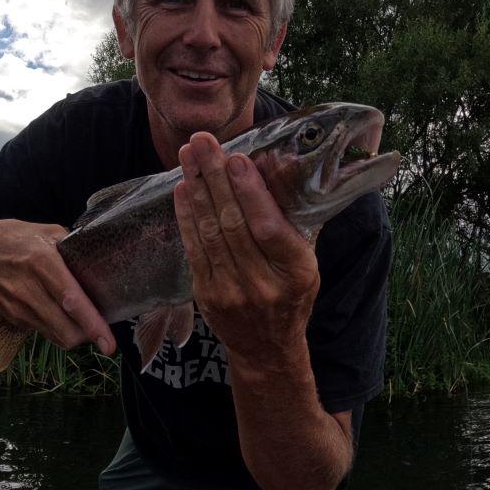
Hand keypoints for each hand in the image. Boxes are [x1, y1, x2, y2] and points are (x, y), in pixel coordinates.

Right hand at [0, 219, 114, 354]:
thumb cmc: (9, 237)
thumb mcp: (44, 231)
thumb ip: (72, 247)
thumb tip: (98, 261)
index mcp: (41, 262)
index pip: (71, 300)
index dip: (92, 324)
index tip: (108, 342)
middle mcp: (29, 290)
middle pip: (66, 330)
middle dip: (88, 335)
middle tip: (100, 327)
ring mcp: (18, 308)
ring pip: (56, 337)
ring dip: (73, 334)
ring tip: (81, 320)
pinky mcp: (12, 318)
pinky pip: (43, 332)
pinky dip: (57, 328)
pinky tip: (58, 312)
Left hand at [173, 133, 319, 359]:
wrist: (267, 348)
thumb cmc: (291, 294)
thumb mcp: (307, 262)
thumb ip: (294, 223)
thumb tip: (280, 170)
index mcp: (297, 271)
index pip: (268, 226)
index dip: (249, 192)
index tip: (235, 158)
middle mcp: (263, 283)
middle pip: (233, 222)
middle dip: (214, 176)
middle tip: (202, 141)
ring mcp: (231, 291)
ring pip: (209, 231)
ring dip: (196, 188)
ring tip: (188, 154)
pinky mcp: (206, 294)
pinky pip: (194, 248)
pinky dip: (186, 215)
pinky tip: (182, 188)